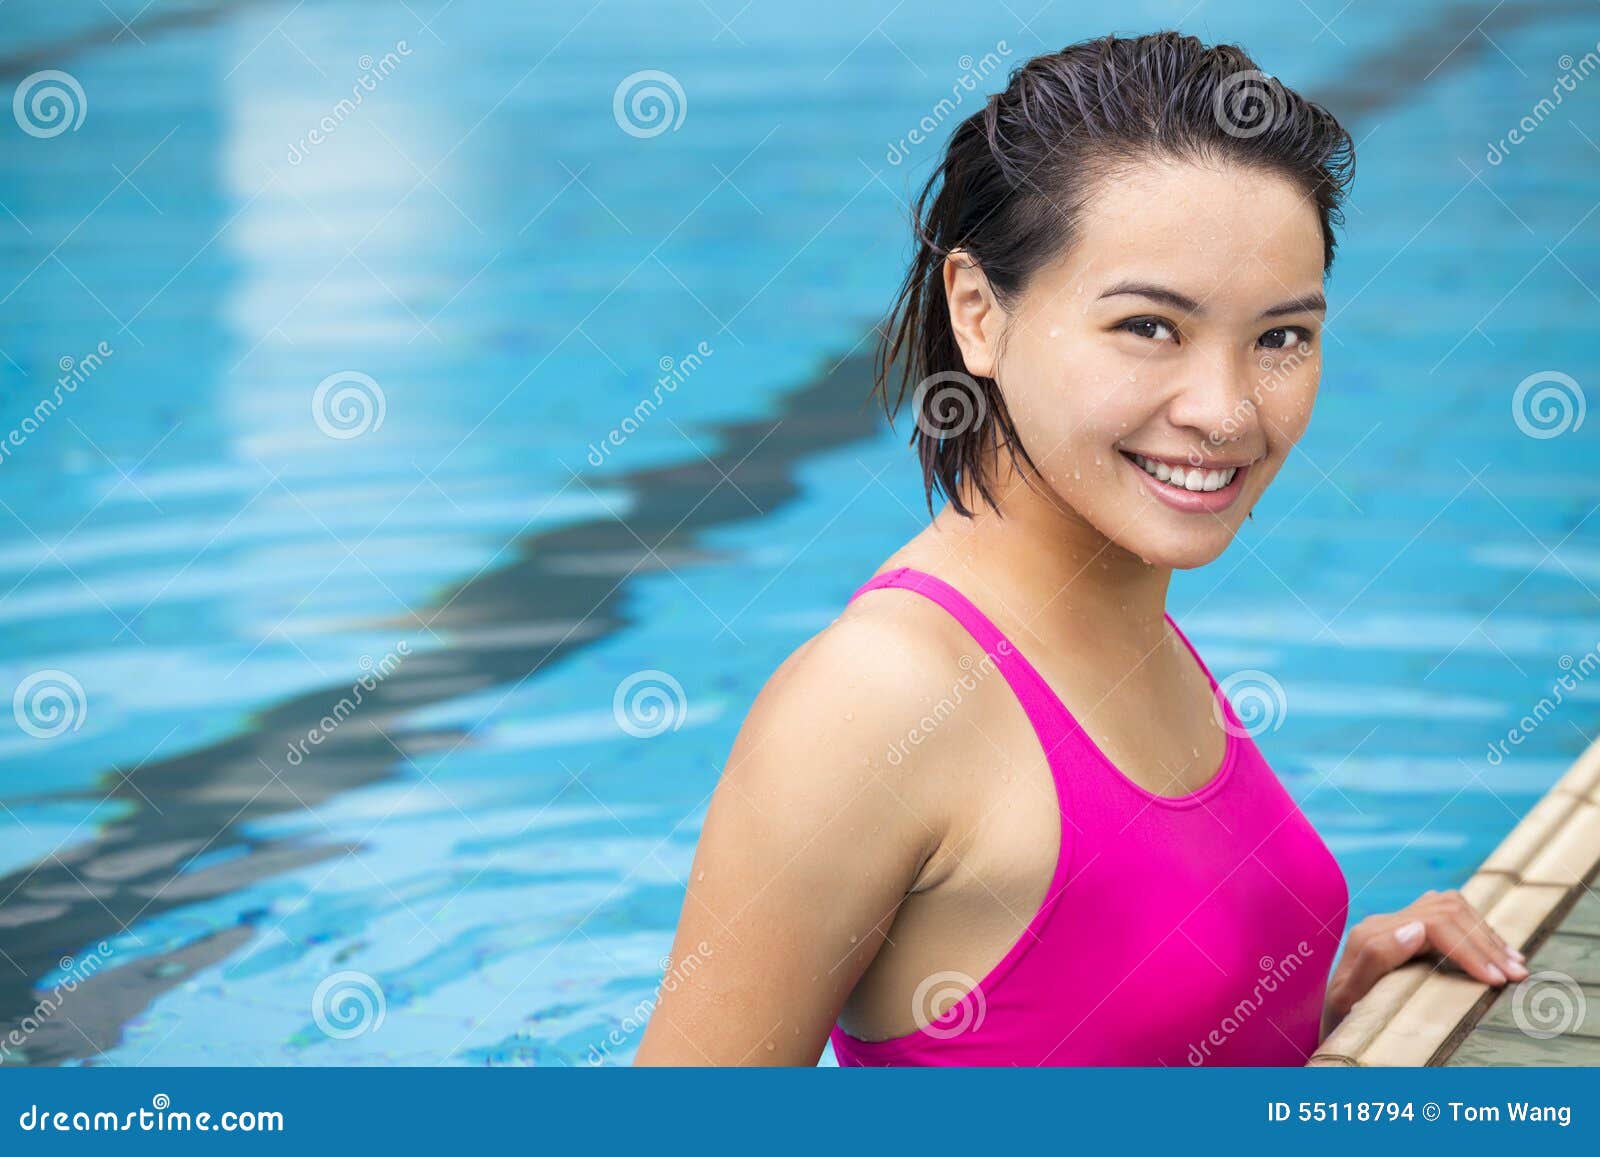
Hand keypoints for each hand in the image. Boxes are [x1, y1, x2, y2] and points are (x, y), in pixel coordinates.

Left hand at [1321, 888, 1528, 1039]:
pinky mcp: (1408, 930)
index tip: (1495, 980)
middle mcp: (1383, 923)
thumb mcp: (1347, 998)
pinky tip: (1500, 954)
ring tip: (1515, 967)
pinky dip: (1478, 931)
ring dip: (1486, 935)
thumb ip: (1374, 960)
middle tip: (1515, 977)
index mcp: (1369, 937)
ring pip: (1451, 907)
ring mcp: (1396, 923)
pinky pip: (1449, 915)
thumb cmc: (1339, 1018)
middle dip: (1484, 943)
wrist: (1329, 1020)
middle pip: (1445, 912)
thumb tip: (1416, 928)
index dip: (1467, 948)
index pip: (1430, 924)